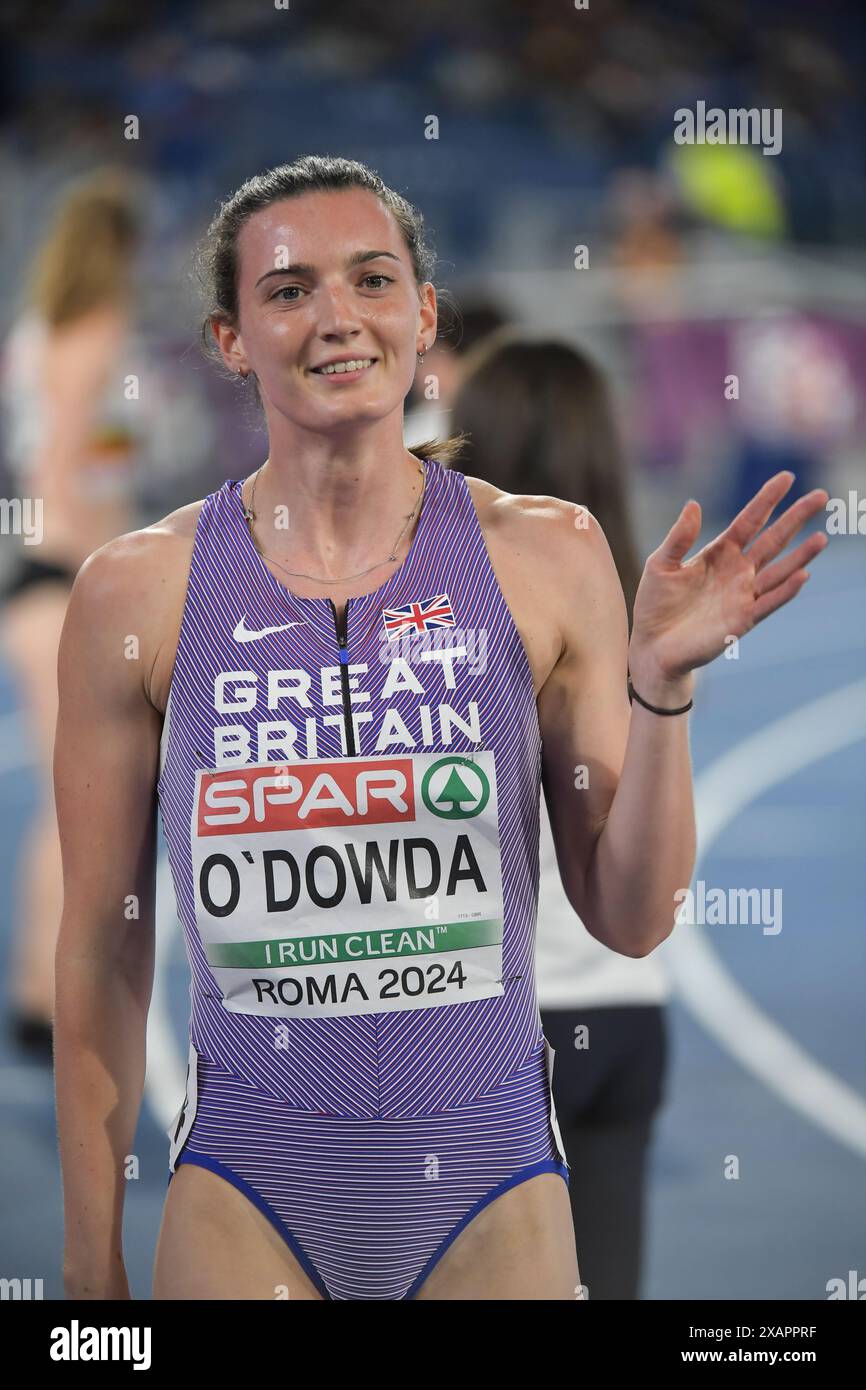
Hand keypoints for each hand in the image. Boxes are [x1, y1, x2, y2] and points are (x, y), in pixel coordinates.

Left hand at [628, 472, 828, 683]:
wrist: (652, 647)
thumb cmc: (655, 605)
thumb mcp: (661, 564)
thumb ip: (679, 537)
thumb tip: (693, 504)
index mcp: (719, 553)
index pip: (749, 520)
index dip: (767, 499)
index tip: (787, 477)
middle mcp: (737, 571)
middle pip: (773, 539)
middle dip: (796, 518)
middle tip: (820, 495)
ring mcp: (742, 595)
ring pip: (779, 570)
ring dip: (801, 555)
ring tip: (822, 537)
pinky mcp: (742, 620)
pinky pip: (768, 602)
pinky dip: (785, 590)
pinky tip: (802, 575)